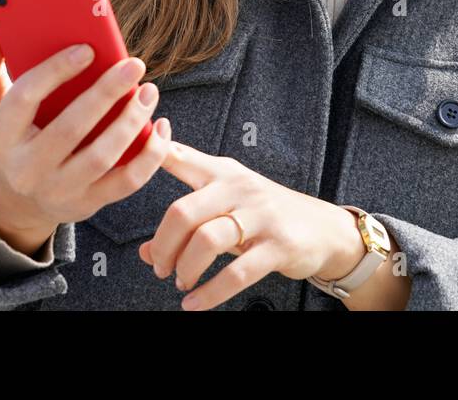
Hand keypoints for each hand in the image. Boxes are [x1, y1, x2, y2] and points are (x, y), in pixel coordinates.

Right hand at [0, 23, 172, 245]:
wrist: (18, 202)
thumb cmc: (13, 138)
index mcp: (0, 138)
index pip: (24, 99)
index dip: (55, 71)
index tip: (88, 49)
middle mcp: (27, 168)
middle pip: (70, 128)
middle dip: (106, 93)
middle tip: (134, 65)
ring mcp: (59, 190)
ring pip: (102, 156)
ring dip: (132, 121)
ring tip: (149, 91)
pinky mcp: (88, 204)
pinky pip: (127, 182)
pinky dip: (151, 155)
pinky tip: (161, 126)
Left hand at [137, 141, 365, 310]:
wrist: (324, 228)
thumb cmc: (265, 214)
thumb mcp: (227, 205)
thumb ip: (186, 221)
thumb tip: (143, 253)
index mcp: (223, 173)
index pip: (182, 158)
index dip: (155, 154)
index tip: (133, 155)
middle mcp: (239, 189)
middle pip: (184, 212)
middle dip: (162, 245)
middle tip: (158, 265)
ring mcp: (261, 216)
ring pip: (207, 241)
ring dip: (185, 268)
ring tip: (180, 282)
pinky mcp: (278, 246)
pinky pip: (237, 273)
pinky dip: (210, 293)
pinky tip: (195, 304)